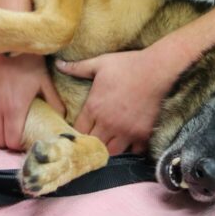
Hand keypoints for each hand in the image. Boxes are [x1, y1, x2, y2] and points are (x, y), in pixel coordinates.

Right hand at [0, 52, 64, 150]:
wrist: (5, 41)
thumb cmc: (27, 60)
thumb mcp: (44, 80)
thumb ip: (54, 101)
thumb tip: (63, 117)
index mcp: (15, 108)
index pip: (11, 141)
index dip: (18, 145)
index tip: (23, 140)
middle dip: (7, 142)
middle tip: (16, 136)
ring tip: (5, 128)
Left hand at [57, 46, 183, 154]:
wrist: (156, 70)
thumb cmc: (127, 65)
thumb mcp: (100, 63)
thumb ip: (77, 67)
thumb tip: (58, 64)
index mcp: (94, 107)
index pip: (79, 130)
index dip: (77, 132)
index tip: (79, 131)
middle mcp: (108, 123)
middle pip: (93, 144)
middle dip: (91, 143)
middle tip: (92, 140)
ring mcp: (126, 131)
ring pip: (112, 152)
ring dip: (108, 149)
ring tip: (108, 143)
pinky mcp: (142, 134)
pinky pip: (134, 152)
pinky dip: (130, 150)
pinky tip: (129, 143)